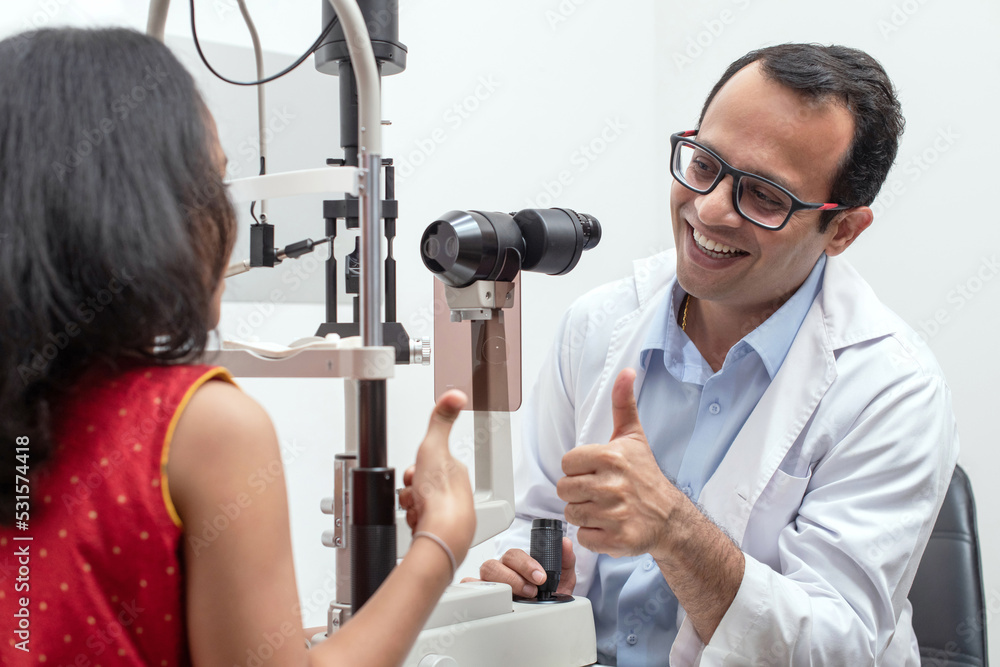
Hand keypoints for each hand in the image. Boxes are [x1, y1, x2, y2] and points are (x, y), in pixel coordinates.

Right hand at [398, 390, 474, 566]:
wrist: (443, 535)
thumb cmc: (441, 496)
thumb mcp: (435, 446)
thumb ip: (442, 419)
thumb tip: (455, 395)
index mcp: (454, 473)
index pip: (428, 466)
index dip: (416, 469)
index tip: (416, 474)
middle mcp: (454, 494)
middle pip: (420, 486)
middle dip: (411, 490)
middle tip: (415, 494)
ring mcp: (448, 515)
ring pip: (417, 506)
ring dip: (410, 507)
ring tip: (417, 511)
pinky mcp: (440, 533)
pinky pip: (417, 525)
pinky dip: (412, 524)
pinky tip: (417, 524)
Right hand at [465, 537, 576, 597]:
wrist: (549, 616)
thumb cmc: (550, 593)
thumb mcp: (563, 576)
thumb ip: (565, 559)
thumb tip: (565, 543)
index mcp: (517, 562)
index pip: (514, 554)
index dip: (526, 564)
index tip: (540, 576)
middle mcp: (501, 569)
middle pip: (495, 564)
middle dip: (515, 577)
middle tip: (532, 590)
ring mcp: (490, 582)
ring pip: (484, 574)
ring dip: (502, 585)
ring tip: (519, 597)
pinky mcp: (481, 596)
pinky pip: (468, 588)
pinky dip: (472, 590)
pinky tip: (486, 599)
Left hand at [557, 367, 687, 558]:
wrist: (669, 517)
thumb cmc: (645, 475)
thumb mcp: (633, 436)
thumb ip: (623, 403)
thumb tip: (626, 371)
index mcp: (610, 457)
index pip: (566, 464)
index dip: (577, 469)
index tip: (595, 471)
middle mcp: (612, 485)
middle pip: (564, 490)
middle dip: (578, 492)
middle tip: (598, 492)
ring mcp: (615, 514)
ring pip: (572, 514)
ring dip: (584, 514)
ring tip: (604, 508)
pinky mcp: (617, 539)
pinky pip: (583, 538)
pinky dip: (593, 535)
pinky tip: (609, 525)